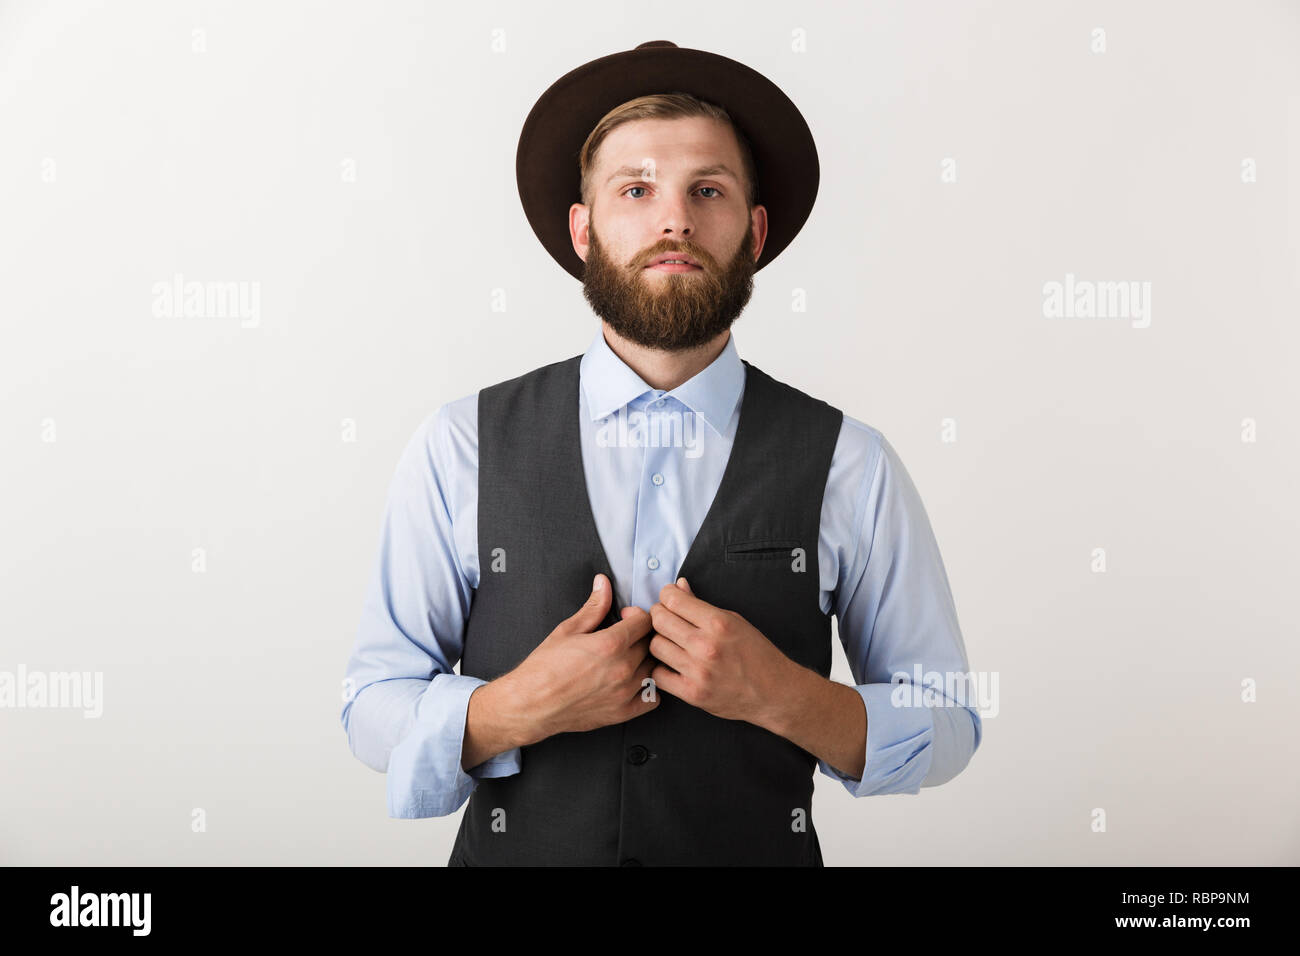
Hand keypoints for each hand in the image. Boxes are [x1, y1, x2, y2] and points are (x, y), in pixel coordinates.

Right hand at [509, 573, 659, 738]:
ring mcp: (625, 692)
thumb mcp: (568, 630)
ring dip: (644, 659)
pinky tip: (634, 682)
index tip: (626, 618)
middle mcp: (622, 668)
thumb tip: (604, 585)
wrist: (530, 704)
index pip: (645, 621)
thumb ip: (593, 607)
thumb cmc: (544, 669)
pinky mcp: (623, 712)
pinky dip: (649, 688)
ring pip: (653, 668)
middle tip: (625, 636)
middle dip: (640, 635)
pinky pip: (653, 697)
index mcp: (610, 644)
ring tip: (626, 658)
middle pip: (651, 643)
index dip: (636, 615)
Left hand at [647, 577, 792, 724]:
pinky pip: (658, 675)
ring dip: (660, 641)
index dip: (666, 595)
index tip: (668, 598)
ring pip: (656, 646)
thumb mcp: (735, 621)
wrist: (775, 693)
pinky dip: (661, 668)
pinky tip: (672, 665)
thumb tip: (679, 586)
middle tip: (665, 618)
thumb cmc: (757, 654)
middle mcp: (706, 646)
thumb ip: (702, 605)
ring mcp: (699, 671)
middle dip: (658, 614)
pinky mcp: (693, 693)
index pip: (674, 600)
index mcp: (719, 623)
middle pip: (659, 621)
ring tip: (670, 642)